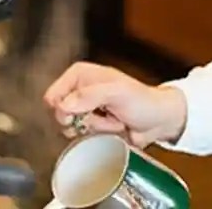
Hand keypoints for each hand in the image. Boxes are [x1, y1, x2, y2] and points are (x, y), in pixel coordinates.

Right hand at [43, 62, 187, 147]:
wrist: (158, 121)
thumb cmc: (143, 101)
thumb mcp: (117, 92)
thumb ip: (90, 96)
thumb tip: (64, 106)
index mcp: (81, 74)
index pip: (54, 95)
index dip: (64, 109)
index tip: (83, 112)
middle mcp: (79, 90)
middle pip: (60, 114)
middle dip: (84, 120)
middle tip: (104, 114)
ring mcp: (85, 109)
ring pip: (71, 128)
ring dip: (94, 128)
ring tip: (112, 121)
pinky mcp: (92, 125)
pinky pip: (82, 137)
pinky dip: (98, 136)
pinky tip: (113, 129)